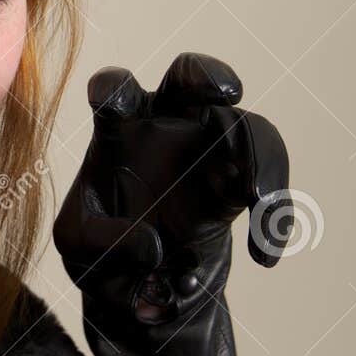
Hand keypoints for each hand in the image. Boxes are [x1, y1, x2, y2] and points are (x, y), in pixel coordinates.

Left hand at [53, 51, 292, 328]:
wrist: (138, 279)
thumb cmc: (100, 245)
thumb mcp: (82, 247)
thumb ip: (104, 242)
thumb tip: (152, 247)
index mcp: (117, 127)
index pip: (114, 90)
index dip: (112, 89)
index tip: (113, 104)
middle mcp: (163, 124)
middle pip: (187, 77)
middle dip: (207, 75)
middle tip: (226, 92)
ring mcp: (205, 147)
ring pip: (243, 126)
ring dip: (259, 156)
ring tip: (259, 202)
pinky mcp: (237, 182)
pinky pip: (266, 178)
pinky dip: (274, 215)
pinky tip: (263, 255)